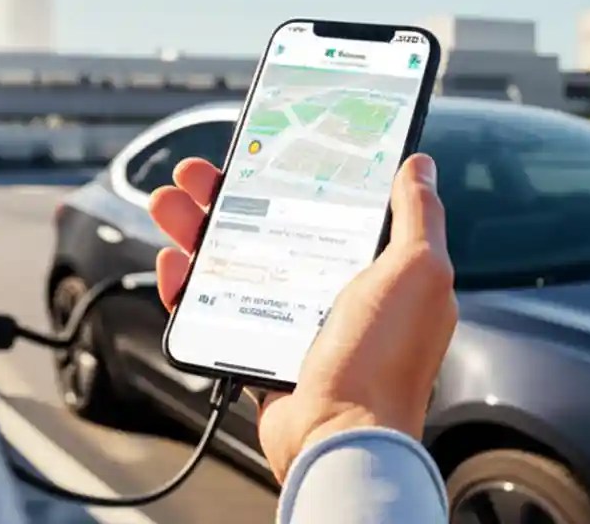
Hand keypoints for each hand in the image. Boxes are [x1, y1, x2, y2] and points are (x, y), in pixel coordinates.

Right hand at [149, 153, 456, 480]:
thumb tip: (419, 165)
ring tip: (170, 203)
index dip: (293, 176)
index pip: (329, 207)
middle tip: (199, 175)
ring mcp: (296, 322)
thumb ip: (419, 217)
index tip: (263, 151)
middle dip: (230, 197)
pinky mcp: (261, 351)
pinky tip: (174, 263)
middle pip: (272, 228)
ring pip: (237, 263)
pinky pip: (218, 311)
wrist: (341, 438)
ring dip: (199, 231)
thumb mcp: (418, 272)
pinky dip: (190, 286)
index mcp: (376, 269)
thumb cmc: (385, 359)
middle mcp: (337, 292)